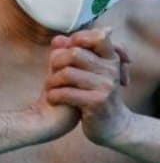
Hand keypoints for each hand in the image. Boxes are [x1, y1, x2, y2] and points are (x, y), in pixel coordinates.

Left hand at [46, 27, 134, 147]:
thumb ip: (71, 53)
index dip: (78, 38)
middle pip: (74, 53)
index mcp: (111, 59)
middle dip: (57, 62)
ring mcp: (106, 86)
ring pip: (67, 73)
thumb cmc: (93, 95)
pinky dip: (54, 95)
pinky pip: (66, 92)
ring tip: (51, 87)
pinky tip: (52, 98)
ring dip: (52, 81)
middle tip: (53, 73)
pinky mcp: (97, 102)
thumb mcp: (86, 72)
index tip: (67, 50)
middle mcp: (111, 70)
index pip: (98, 37)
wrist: (111, 126)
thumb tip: (57, 39)